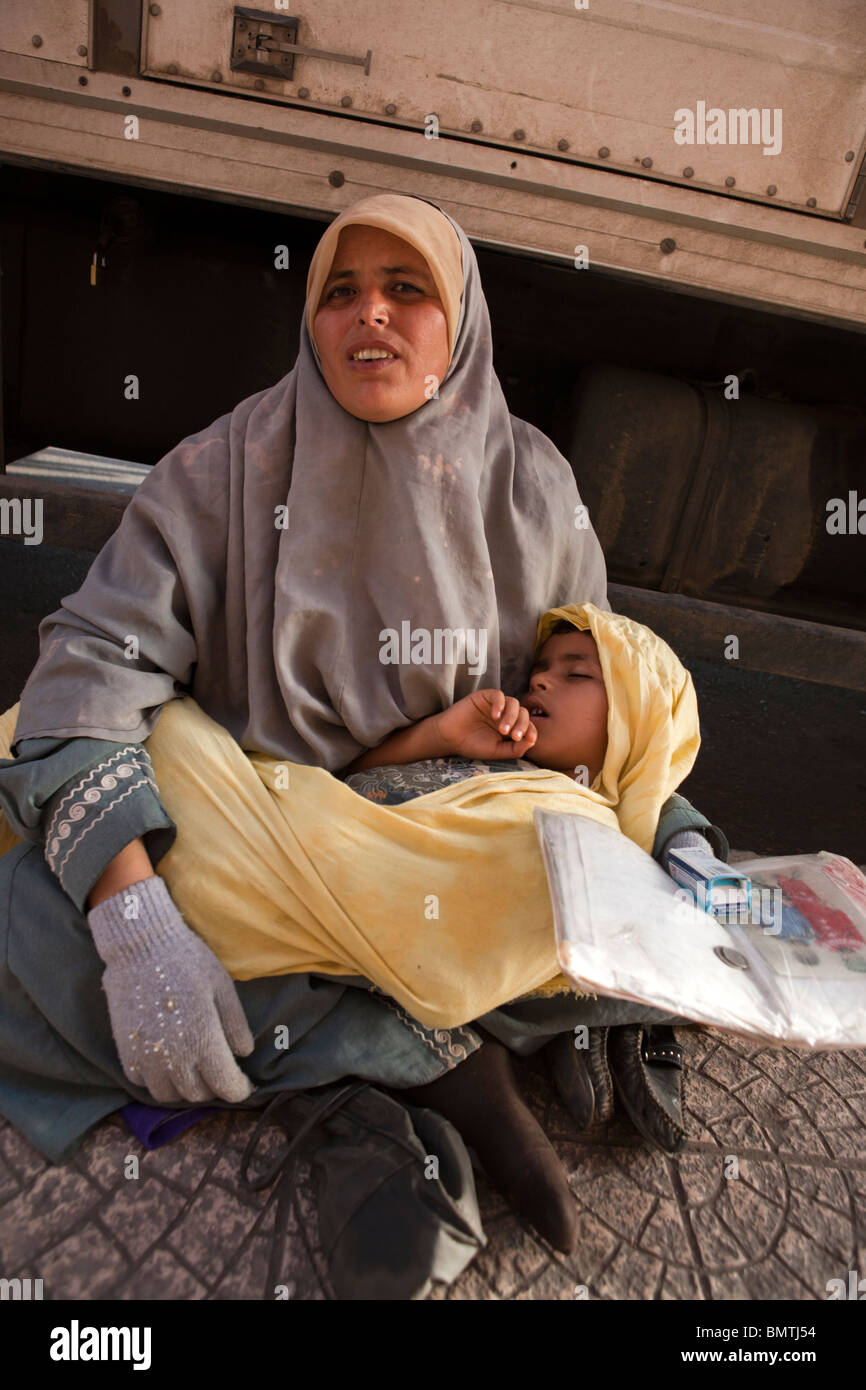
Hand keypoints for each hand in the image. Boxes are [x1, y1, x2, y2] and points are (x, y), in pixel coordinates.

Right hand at [87, 874, 255, 1103]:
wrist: (140, 947)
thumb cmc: (188, 961)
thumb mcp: (222, 988)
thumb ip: (235, 1025)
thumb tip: (244, 1052)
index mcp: (202, 1042)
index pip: (225, 1085)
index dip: (238, 1090)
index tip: (244, 1085)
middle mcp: (174, 1058)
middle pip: (198, 1094)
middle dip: (214, 1088)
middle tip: (220, 1071)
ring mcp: (146, 1058)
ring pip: (168, 1095)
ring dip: (184, 1088)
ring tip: (194, 1070)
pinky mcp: (126, 1052)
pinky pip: (143, 1083)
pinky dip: (158, 1079)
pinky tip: (166, 1061)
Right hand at [435, 689, 537, 760]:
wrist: (449, 738)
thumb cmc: (472, 745)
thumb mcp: (497, 751)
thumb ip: (515, 749)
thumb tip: (533, 741)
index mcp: (511, 727)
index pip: (528, 725)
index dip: (531, 731)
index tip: (529, 739)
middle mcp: (506, 714)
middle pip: (523, 713)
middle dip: (522, 725)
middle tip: (514, 736)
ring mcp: (496, 704)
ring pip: (514, 703)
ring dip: (512, 716)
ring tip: (503, 730)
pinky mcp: (485, 696)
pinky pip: (498, 695)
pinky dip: (500, 704)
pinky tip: (495, 716)